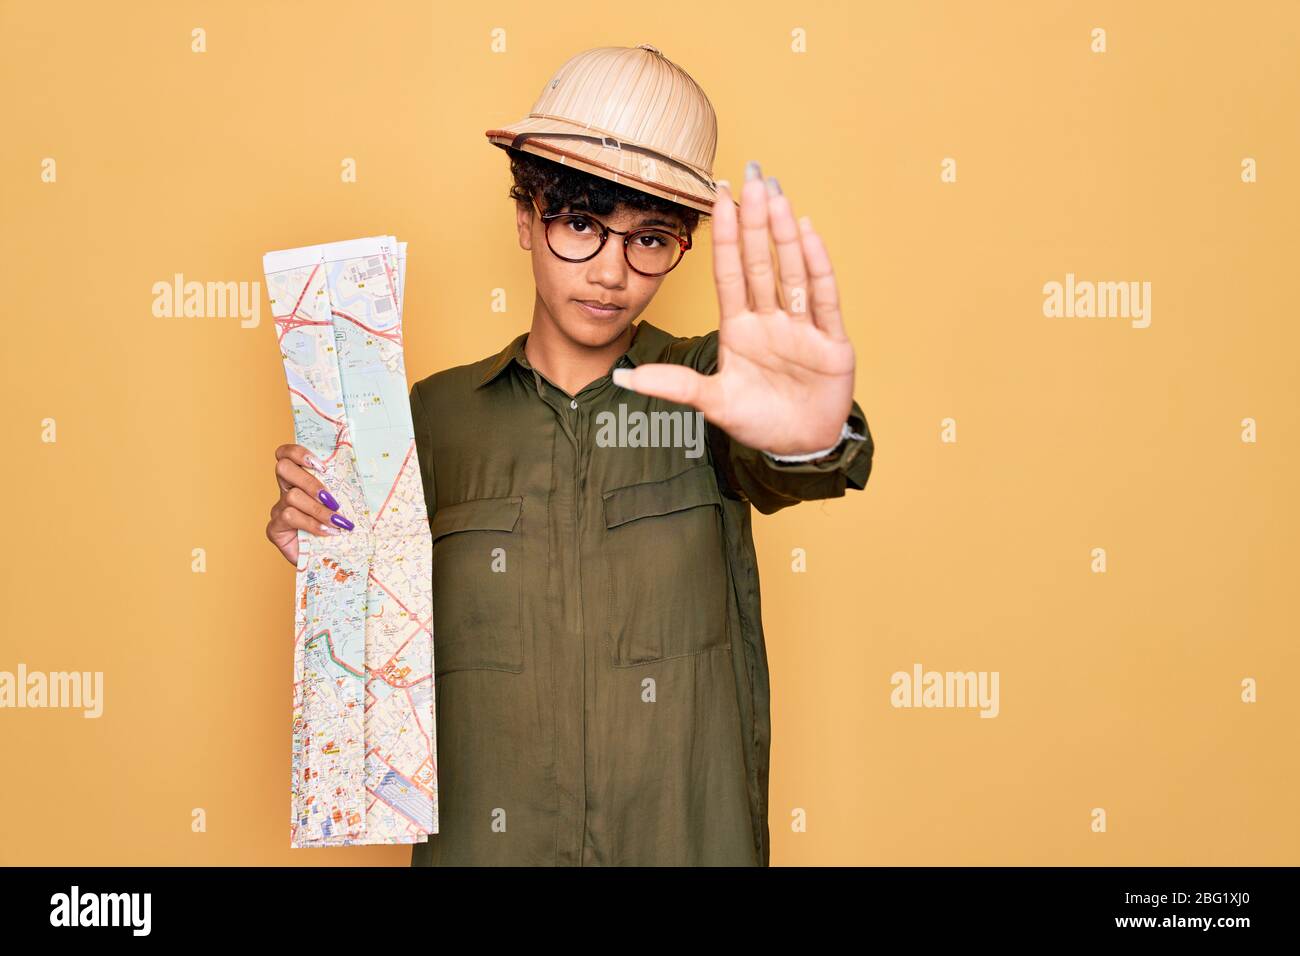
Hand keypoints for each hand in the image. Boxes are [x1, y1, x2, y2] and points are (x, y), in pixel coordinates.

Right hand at [265, 444, 354, 566]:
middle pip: (284, 468)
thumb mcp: (343, 503)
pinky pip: (289, 517)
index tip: (322, 465)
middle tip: (331, 498)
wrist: (328, 560)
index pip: (286, 454)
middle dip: (310, 481)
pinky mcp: (274, 529)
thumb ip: (343, 487)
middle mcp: (286, 490)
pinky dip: (312, 524)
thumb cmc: (338, 527)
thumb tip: (367, 469)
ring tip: (338, 522)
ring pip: (292, 496)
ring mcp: (278, 509)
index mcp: (300, 479)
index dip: (298, 452)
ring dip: (319, 509)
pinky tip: (328, 532)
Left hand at [612, 160, 854, 454]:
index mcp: (740, 328)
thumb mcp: (712, 403)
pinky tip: (808, 233)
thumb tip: (623, 377)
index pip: (730, 273)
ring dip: (783, 234)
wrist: (799, 447)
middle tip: (751, 177)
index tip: (717, 198)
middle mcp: (770, 320)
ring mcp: (801, 328)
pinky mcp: (831, 342)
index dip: (724, 236)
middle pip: (760, 262)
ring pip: (790, 272)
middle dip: (754, 221)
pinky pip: (823, 298)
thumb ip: (673, 386)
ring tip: (777, 195)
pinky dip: (816, 267)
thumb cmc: (759, 420)